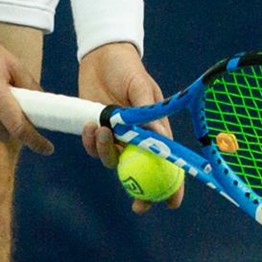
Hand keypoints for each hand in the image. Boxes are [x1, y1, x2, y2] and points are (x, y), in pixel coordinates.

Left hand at [78, 42, 183, 211]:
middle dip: (141, 193)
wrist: (101, 56)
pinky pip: (93, 148)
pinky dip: (90, 142)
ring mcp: (116, 137)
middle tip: (137, 205)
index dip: (173, 185)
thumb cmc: (128, 69)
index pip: (168, 162)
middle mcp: (137, 138)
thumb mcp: (140, 86)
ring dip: (106, 153)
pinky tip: (88, 125)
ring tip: (99, 129)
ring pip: (114, 162)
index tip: (172, 203)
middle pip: (142, 174)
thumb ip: (146, 112)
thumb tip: (158, 135)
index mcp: (156, 129)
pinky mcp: (97, 131)